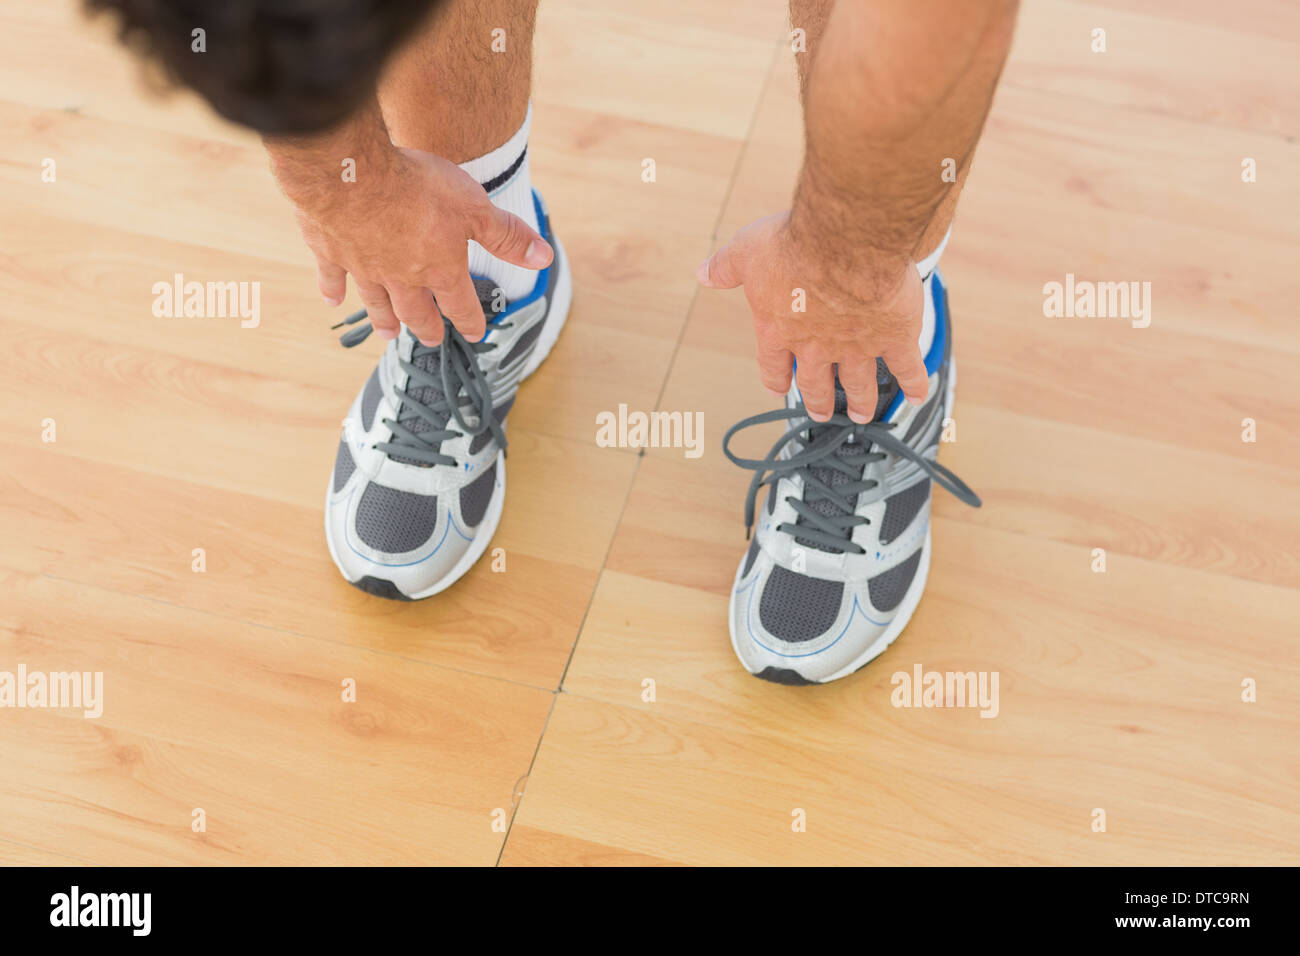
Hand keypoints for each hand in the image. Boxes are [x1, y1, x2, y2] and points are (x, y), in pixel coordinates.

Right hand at [286, 146, 551, 344]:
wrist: (351, 174)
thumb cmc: (417, 188)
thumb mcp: (476, 208)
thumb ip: (507, 236)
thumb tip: (543, 259)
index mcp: (439, 269)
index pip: (460, 304)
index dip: (469, 320)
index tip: (473, 334)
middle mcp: (401, 277)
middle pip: (417, 310)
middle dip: (426, 326)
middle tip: (430, 339)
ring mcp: (363, 267)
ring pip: (376, 301)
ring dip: (384, 319)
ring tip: (387, 334)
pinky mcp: (330, 250)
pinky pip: (333, 276)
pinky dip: (333, 290)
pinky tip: (332, 301)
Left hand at [697, 212, 927, 422]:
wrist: (845, 242)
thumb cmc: (794, 244)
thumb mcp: (748, 250)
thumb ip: (726, 267)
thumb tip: (704, 273)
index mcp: (779, 330)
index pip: (773, 364)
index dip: (776, 377)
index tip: (779, 387)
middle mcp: (816, 346)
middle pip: (815, 383)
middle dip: (818, 400)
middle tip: (821, 413)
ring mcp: (857, 345)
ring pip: (858, 383)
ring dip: (862, 401)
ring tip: (864, 413)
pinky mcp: (894, 337)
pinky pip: (906, 366)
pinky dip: (915, 382)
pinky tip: (919, 394)